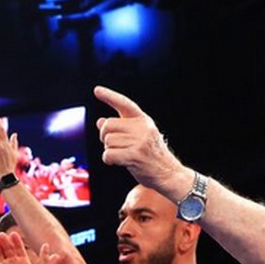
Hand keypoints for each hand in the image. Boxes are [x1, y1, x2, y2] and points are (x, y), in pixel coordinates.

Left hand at [93, 86, 191, 200]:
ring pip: (107, 142)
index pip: (124, 104)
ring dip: (109, 151)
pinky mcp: (135, 154)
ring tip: (123, 155)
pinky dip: (108, 160)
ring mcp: (140, 140)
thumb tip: (100, 122)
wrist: (168, 173)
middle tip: (116, 147)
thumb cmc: (150, 156)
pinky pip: (108, 154)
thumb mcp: (137, 137)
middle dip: (105, 138)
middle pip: (107, 126)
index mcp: (143, 120)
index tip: (97, 90)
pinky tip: (118, 162)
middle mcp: (142, 127)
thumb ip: (120, 129)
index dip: (109, 96)